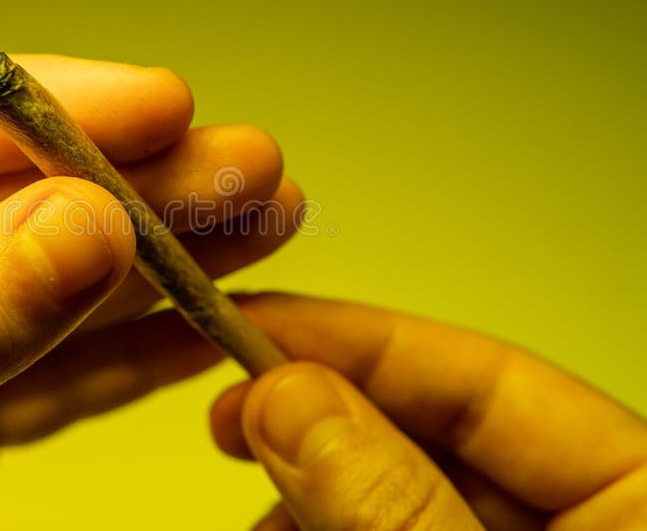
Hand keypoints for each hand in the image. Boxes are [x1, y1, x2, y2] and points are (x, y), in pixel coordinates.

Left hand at [0, 56, 299, 528]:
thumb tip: (80, 228)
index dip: (41, 105)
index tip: (156, 104)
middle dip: (130, 179)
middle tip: (240, 167)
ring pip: (44, 280)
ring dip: (156, 256)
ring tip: (257, 222)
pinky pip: (51, 375)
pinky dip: (134, 355)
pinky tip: (204, 324)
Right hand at [209, 293, 646, 529]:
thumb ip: (396, 505)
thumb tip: (289, 400)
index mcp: (646, 498)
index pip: (489, 379)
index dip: (361, 343)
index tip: (253, 327)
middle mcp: (597, 520)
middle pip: (438, 433)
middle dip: (324, 420)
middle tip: (232, 419)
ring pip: (407, 492)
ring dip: (315, 487)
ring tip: (254, 507)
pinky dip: (330, 530)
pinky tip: (280, 528)